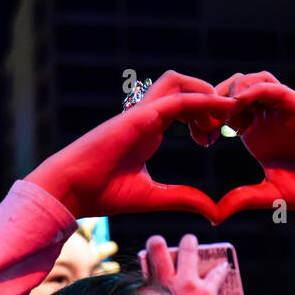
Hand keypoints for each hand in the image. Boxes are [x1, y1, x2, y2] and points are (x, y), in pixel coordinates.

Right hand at [26, 70, 235, 221]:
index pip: (182, 109)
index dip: (204, 117)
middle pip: (183, 87)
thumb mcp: (154, 197)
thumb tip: (213, 212)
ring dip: (206, 93)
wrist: (71, 190)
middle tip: (223, 126)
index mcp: (148, 130)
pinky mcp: (139, 116)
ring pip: (180, 82)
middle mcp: (146, 116)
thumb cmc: (101, 194)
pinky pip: (177, 99)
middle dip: (208, 99)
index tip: (216, 138)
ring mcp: (141, 113)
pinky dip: (202, 101)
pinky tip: (220, 110)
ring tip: (221, 118)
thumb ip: (183, 199)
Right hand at [143, 234, 229, 294]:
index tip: (158, 242)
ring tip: (223, 266)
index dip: (157, 244)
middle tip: (190, 241)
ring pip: (216, 271)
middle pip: (188, 251)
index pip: (156, 252)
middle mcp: (184, 283)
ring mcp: (204, 292)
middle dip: (190, 243)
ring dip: (218, 267)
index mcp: (161, 285)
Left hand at [212, 72, 294, 225]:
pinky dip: (253, 90)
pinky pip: (273, 88)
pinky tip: (239, 106)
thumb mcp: (271, 196)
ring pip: (252, 80)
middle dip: (215, 100)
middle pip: (234, 90)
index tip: (199, 138)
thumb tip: (213, 214)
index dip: (208, 118)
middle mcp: (268, 119)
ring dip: (232, 89)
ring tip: (221, 113)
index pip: (225, 112)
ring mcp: (284, 111)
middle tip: (205, 123)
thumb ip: (243, 199)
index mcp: (256, 136)